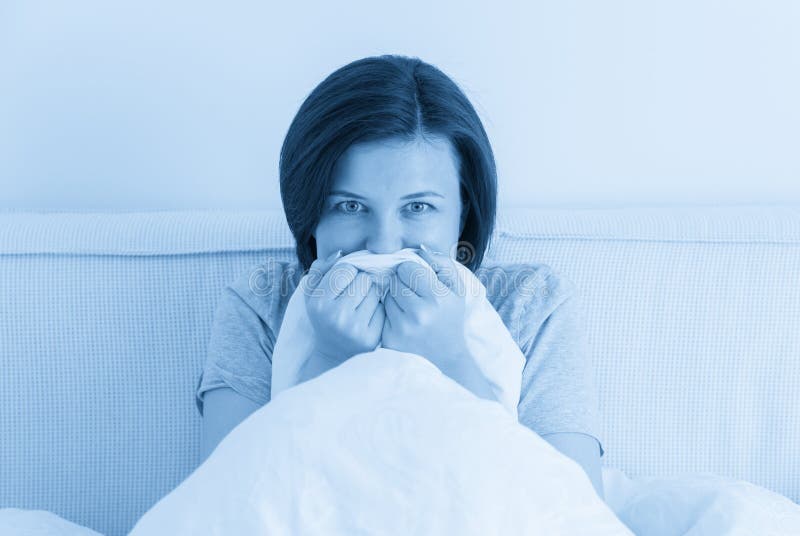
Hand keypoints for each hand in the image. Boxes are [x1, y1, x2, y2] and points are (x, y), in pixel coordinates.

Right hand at [304, 250, 385, 365]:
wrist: (332, 354)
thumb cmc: (324, 316)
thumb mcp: (313, 293)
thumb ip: (321, 269)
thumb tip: (340, 253)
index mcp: (319, 302)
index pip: (345, 269)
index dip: (347, 273)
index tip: (343, 283)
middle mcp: (336, 316)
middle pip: (363, 279)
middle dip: (361, 283)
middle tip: (352, 296)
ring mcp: (354, 328)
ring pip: (376, 292)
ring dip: (371, 295)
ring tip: (359, 307)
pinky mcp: (370, 338)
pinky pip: (383, 309)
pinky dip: (378, 310)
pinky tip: (368, 318)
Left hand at [381, 245, 469, 374]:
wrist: (447, 356)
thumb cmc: (451, 317)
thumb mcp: (457, 288)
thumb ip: (442, 263)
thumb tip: (419, 249)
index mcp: (437, 297)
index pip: (407, 268)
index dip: (412, 271)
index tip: (419, 281)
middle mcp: (419, 313)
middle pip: (394, 281)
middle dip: (402, 284)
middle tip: (413, 294)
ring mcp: (402, 327)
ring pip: (386, 296)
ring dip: (394, 298)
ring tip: (409, 307)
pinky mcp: (390, 338)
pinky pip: (381, 313)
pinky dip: (389, 313)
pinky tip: (402, 319)